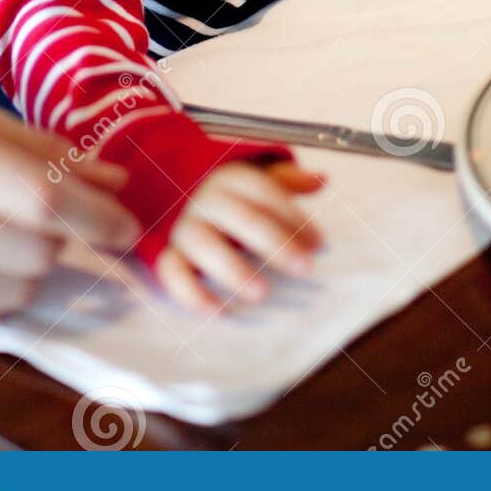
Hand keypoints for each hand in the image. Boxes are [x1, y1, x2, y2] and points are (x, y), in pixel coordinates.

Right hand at [0, 101, 139, 329]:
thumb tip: (113, 181)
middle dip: (64, 240)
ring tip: (6, 237)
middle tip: (61, 223)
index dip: (99, 216)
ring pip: (12, 288)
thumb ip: (40, 149)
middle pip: (35, 249)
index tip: (128, 224)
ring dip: (31, 267)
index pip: (43, 197)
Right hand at [155, 161, 324, 311]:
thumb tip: (321, 180)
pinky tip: (220, 311)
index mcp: (230, 179)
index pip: (264, 191)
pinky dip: (191, 292)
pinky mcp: (168, 256)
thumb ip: (287, 182)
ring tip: (262, 293)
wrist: (177, 202)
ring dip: (232, 269)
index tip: (320, 244)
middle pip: (238, 216)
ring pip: (203, 244)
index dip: (293, 216)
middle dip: (274, 241)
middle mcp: (205, 201)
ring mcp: (185, 229)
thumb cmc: (233, 199)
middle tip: (304, 267)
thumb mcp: (258, 182)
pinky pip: (172, 272)